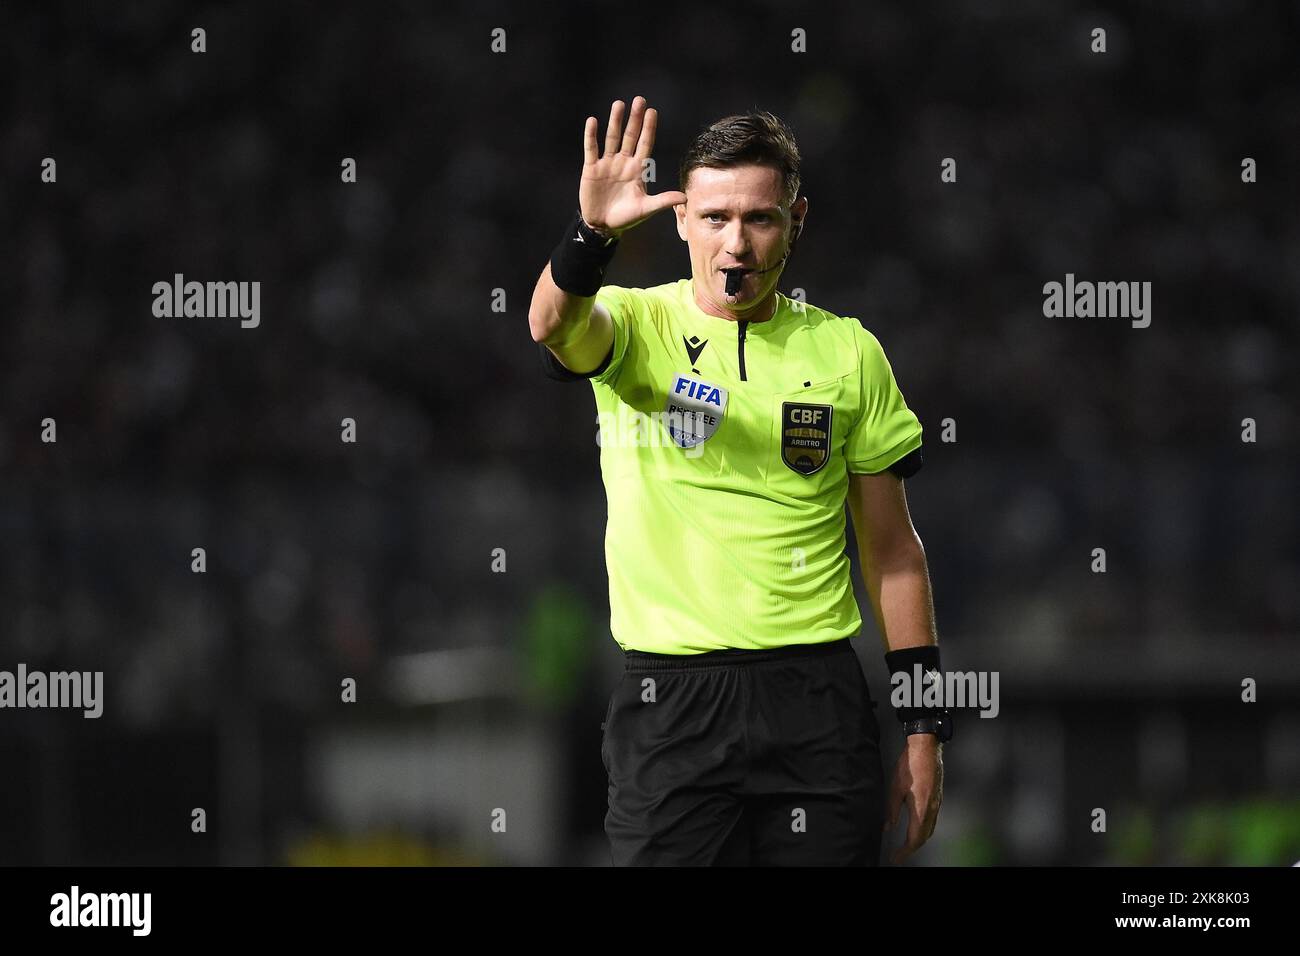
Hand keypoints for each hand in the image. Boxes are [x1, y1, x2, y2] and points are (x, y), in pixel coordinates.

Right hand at [580, 96, 685, 237]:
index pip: (645, 144)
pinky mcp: (591, 169)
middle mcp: (623, 163)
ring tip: (619, 104)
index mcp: (637, 170)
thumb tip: (685, 197)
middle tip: (639, 100)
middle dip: (635, 119)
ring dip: (615, 121)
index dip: (648, 128)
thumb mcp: (646, 209)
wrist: (603, 226)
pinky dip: (591, 135)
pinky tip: (593, 121)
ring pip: (612, 138)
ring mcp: (607, 164)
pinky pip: (591, 149)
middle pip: (630, 136)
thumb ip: (663, 201)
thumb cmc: (626, 218)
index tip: (652, 112)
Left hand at [883, 735, 942, 863]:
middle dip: (911, 849)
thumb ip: (891, 810)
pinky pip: (932, 820)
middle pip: (924, 837)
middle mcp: (932, 809)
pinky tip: (916, 827)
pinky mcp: (937, 798)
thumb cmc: (910, 765)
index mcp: (921, 809)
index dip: (905, 851)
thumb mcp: (895, 788)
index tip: (895, 858)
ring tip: (906, 845)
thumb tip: (887, 827)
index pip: (914, 839)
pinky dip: (924, 830)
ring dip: (918, 840)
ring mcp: (937, 803)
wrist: (927, 748)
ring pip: (930, 830)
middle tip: (899, 855)